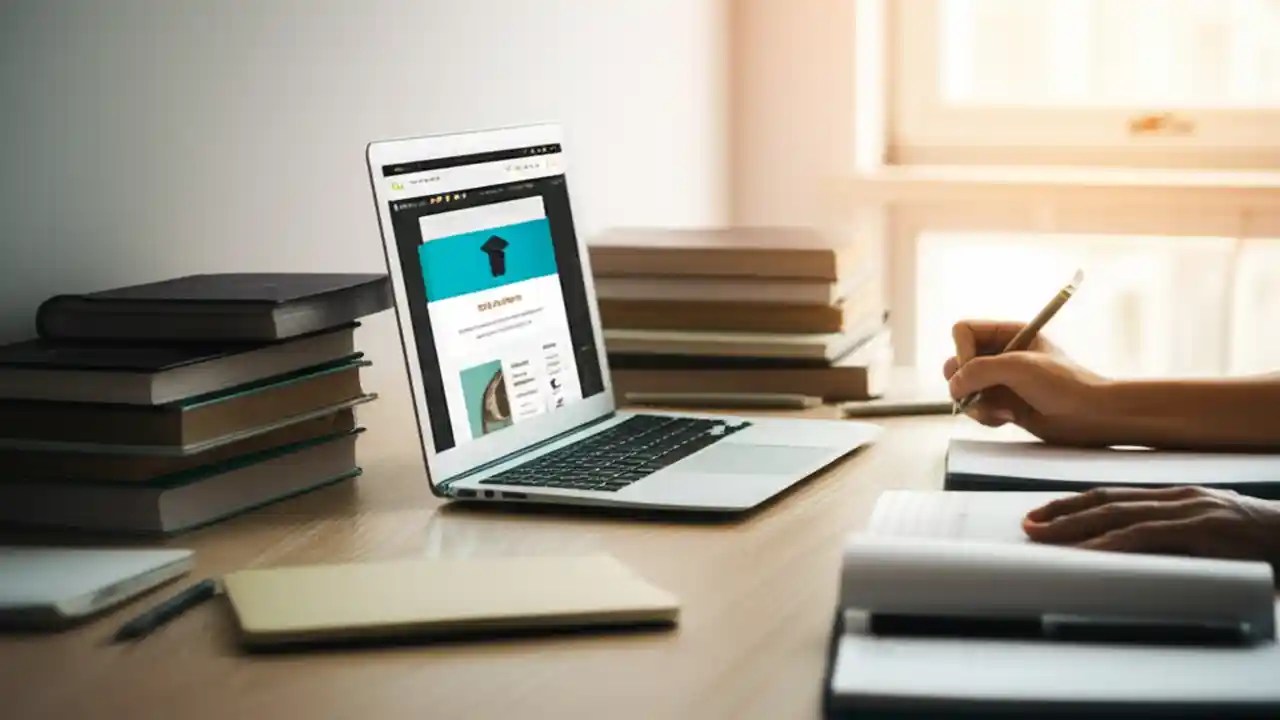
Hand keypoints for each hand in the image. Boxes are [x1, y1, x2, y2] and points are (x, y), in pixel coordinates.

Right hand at [943, 320, 1110, 445]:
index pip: (964, 332)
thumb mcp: (1020, 368)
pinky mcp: (1003, 403)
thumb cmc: (1064, 384)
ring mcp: (1001, 380)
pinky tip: (1007, 419)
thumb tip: (954, 385)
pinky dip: (985, 416)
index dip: (962, 351)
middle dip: (964, 382)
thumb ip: (980, 370)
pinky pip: (975, 407)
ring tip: (1000, 412)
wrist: (1090, 417)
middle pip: (958, 361)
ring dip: (976, 403)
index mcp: (1008, 333)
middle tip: (978, 394)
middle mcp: (1001, 354)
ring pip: (963, 388)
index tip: (973, 371)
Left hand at [1023, 486, 1279, 568]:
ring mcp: (1189, 511)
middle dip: (1062, 512)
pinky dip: (1112, 544)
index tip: (1042, 514)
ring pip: (1118, 516)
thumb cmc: (1258, 543)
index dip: (1074, 504)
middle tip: (1028, 525)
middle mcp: (1176, 498)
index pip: (1113, 496)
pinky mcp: (1201, 530)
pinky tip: (1087, 553)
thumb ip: (1173, 538)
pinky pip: (1146, 536)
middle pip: (1106, 501)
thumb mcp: (1209, 533)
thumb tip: (1133, 552)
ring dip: (1076, 527)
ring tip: (1043, 537)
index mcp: (1175, 497)